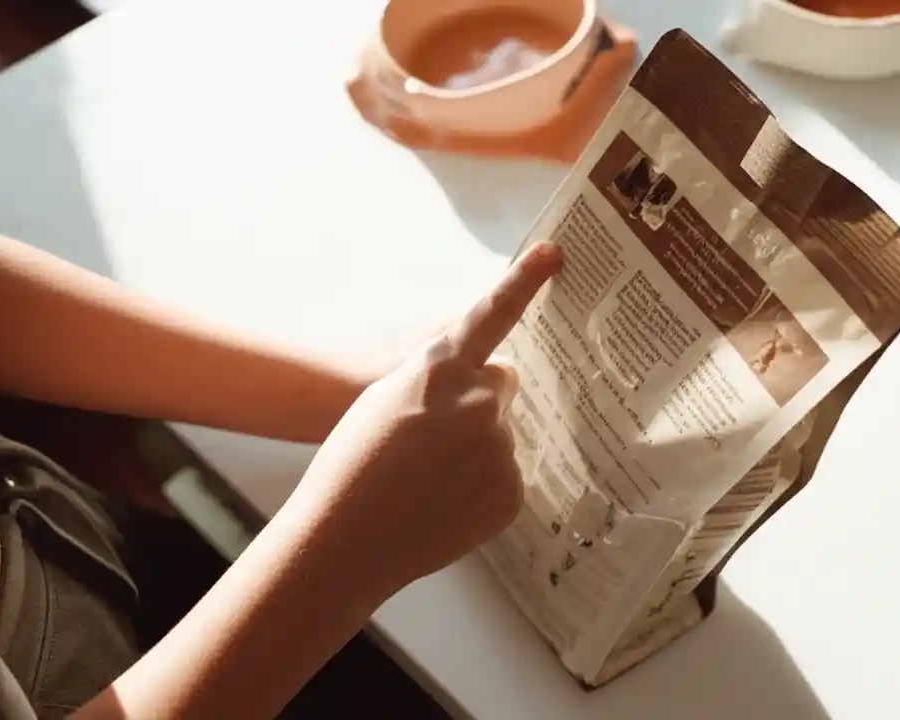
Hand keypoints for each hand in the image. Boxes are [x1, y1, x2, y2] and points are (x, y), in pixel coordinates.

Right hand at [284, 243, 562, 601]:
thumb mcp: (387, 396)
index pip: (490, 315)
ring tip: (429, 475)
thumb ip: (438, 374)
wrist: (347, 538)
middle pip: (503, 382)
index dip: (523, 281)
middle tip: (434, 430)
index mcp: (441, 369)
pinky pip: (505, 473)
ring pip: (501, 432)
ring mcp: (500, 449)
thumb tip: (484, 375)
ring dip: (478, 445)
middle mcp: (480, 403)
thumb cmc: (352, 462)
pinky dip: (483, 483)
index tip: (553, 251)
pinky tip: (445, 500)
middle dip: (480, 396)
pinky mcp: (511, 491)